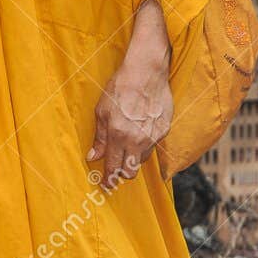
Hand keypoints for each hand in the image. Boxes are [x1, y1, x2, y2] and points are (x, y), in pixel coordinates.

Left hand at [88, 0, 172, 184]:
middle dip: (122, 174)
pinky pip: (153, 146)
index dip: (108, 180)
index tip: (105, 185)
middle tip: (116, 170)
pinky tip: (139, 131)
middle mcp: (137, 140)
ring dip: (134, 158)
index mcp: (118, 136)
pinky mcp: (165, 130)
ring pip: (143, 160)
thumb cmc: (120, 88)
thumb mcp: (101, 111)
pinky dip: (145, 144)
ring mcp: (153, 136)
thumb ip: (98, 138)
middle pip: (130, 172)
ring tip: (127, 145)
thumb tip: (93, 157)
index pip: (112, 167)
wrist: (146, 72)